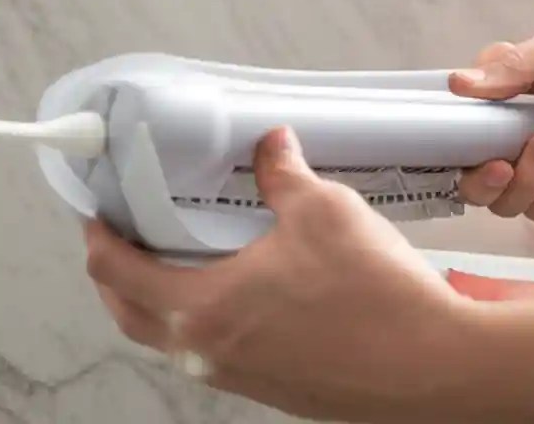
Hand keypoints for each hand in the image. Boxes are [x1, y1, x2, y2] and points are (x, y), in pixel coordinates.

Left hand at [84, 128, 481, 422]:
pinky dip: (202, 321)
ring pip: (169, 340)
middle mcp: (208, 353)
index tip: (95, 213)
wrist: (438, 368)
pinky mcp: (272, 388)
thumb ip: (284, 173)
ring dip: (156, 301)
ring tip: (175, 258)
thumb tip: (272, 144)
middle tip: (121, 237)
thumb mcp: (322, 211)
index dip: (96, 236)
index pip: (114, 272)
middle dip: (113, 274)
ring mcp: (239, 378)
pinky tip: (235, 290)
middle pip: (129, 314)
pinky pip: (213, 353)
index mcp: (202, 309)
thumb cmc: (378, 299)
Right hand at [449, 17, 533, 220]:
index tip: (463, 135)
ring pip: (503, 200)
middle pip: (465, 177)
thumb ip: (513, 62)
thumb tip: (457, 84)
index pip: (451, 124)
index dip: (448, 136)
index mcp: (503, 99)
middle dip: (491, 173)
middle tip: (524, 153)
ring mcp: (533, 174)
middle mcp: (509, 140)